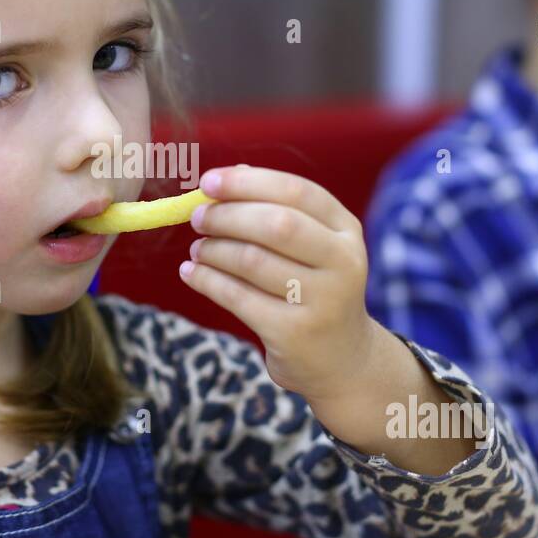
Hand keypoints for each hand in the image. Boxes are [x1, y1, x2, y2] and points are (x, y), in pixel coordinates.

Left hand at [178, 164, 379, 402]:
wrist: (342, 359)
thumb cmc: (314, 290)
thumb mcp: (314, 248)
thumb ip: (278, 211)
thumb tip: (227, 177)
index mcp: (346, 232)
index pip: (297, 192)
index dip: (248, 182)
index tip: (209, 181)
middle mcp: (342, 263)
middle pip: (276, 224)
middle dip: (227, 216)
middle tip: (197, 218)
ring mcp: (322, 301)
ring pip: (252, 261)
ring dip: (213, 250)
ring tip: (198, 249)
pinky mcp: (293, 333)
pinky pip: (238, 297)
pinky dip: (206, 280)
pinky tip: (190, 272)